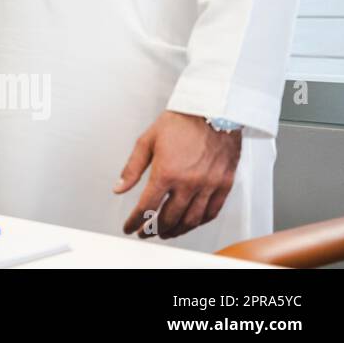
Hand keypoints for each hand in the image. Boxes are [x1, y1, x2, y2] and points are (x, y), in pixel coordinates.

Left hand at [115, 110, 241, 239]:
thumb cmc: (181, 121)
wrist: (213, 110)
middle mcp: (188, 183)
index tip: (130, 227)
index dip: (135, 221)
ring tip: (166, 232)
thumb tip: (119, 188)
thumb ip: (132, 168)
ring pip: (191, 220)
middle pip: (168, 218)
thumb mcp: (147, 140)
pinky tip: (190, 223)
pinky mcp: (224, 184)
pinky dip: (199, 222)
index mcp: (166, 172)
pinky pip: (211, 212)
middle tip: (146, 232)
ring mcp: (208, 185)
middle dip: (154, 229)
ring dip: (176, 230)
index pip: (146, 207)